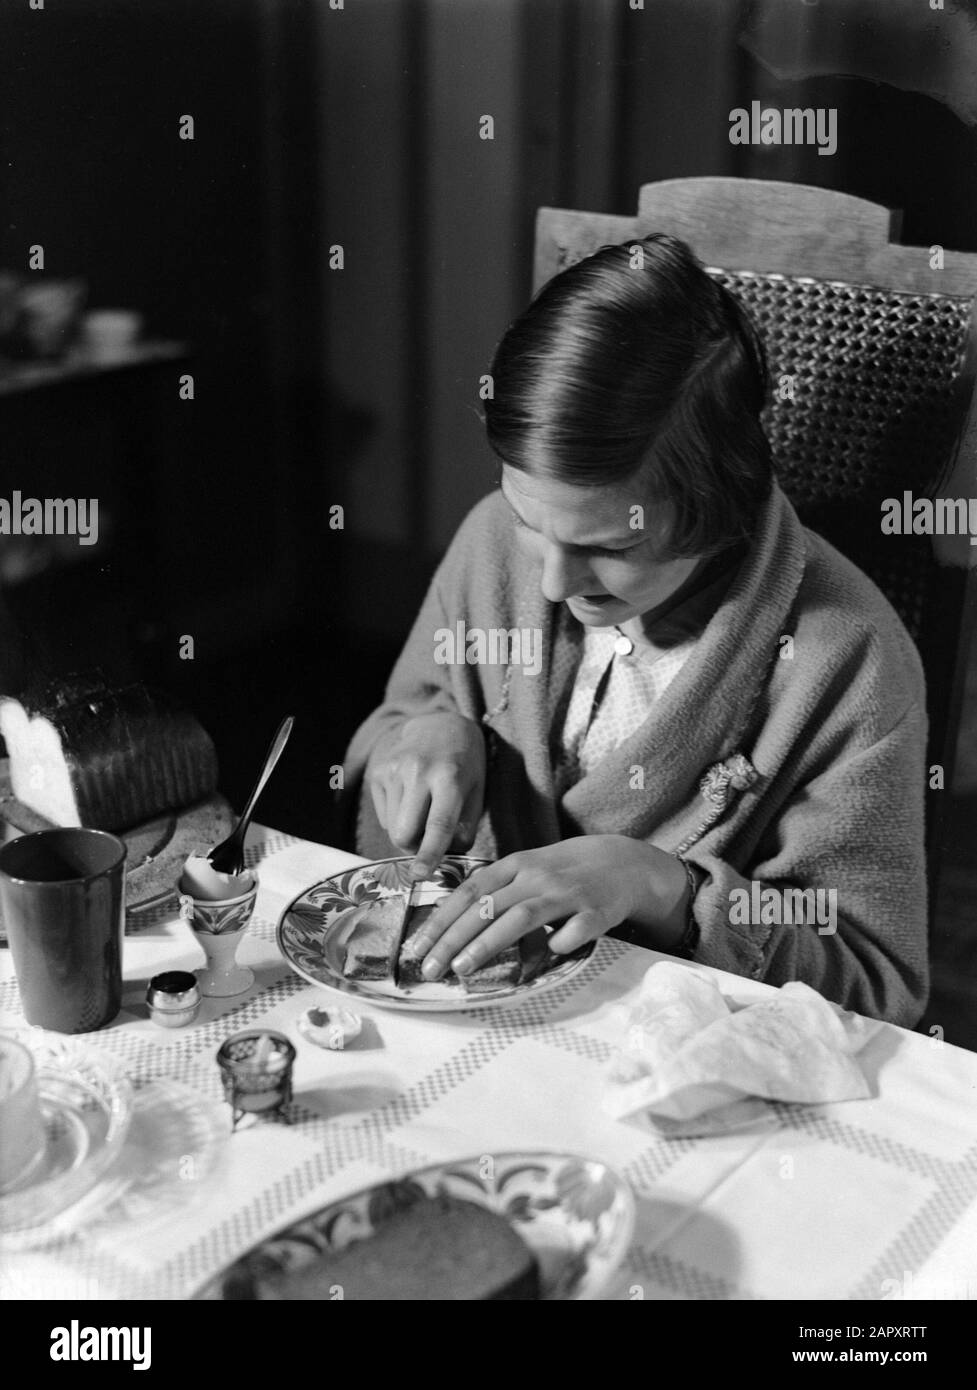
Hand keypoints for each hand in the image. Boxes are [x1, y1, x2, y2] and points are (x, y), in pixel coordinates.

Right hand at [367, 712, 485, 878]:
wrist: (440, 726)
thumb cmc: (465, 766)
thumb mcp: (477, 792)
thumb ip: (465, 828)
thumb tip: (446, 858)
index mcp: (450, 777)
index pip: (438, 823)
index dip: (430, 852)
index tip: (421, 874)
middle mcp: (418, 771)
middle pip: (404, 833)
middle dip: (414, 847)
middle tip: (429, 838)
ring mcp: (394, 769)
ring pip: (392, 828)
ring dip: (407, 831)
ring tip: (422, 810)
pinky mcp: (378, 772)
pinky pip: (383, 816)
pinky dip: (397, 817)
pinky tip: (410, 797)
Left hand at [404, 835, 690, 979]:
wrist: (623, 862)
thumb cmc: (565, 871)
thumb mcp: (527, 869)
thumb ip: (495, 890)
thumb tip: (450, 920)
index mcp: (516, 864)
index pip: (469, 892)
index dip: (440, 919)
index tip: (415, 947)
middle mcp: (537, 876)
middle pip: (488, 906)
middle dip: (453, 938)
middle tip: (428, 969)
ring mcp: (567, 893)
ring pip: (521, 917)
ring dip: (488, 943)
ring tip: (462, 969)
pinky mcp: (597, 911)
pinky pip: (575, 930)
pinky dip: (559, 941)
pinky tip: (548, 955)